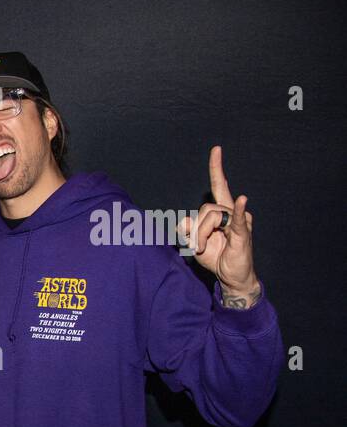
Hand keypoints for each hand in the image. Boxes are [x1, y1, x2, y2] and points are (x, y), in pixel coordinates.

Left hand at [180, 146, 257, 295]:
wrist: (231, 276)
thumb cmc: (216, 257)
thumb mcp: (195, 242)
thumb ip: (187, 229)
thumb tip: (183, 220)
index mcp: (222, 211)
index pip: (220, 185)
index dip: (217, 168)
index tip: (216, 149)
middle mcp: (233, 212)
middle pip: (205, 209)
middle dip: (196, 228)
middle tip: (198, 245)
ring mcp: (240, 222)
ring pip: (212, 217)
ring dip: (201, 235)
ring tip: (205, 248)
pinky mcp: (243, 234)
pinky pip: (239, 220)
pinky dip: (239, 211)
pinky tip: (243, 201)